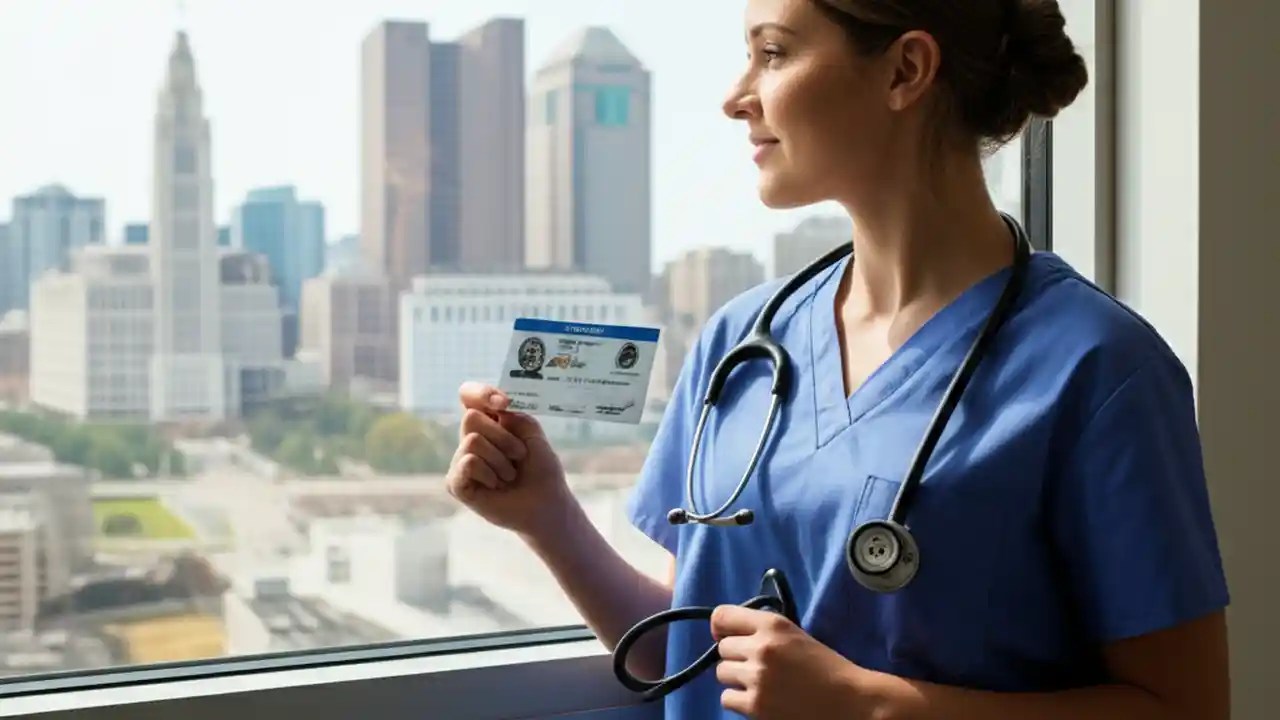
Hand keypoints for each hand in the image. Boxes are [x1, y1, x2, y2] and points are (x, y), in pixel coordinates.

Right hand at [445, 381, 572, 538]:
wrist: (545, 503)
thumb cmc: (540, 468)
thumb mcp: (533, 433)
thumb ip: (513, 415)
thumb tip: (494, 411)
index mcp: (488, 422)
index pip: (468, 394)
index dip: (480, 393)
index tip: (504, 403)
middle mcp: (470, 438)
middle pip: (470, 417)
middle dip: (503, 437)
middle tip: (518, 456)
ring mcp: (461, 461)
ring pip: (472, 441)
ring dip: (500, 460)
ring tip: (509, 475)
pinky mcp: (456, 483)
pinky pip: (468, 463)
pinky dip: (489, 474)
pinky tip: (495, 486)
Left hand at [711, 605, 872, 718]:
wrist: (850, 700)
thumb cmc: (826, 667)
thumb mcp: (795, 635)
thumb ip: (764, 631)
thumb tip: (727, 634)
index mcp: (773, 624)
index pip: (721, 616)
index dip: (720, 627)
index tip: (726, 636)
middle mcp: (761, 647)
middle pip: (722, 648)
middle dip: (735, 657)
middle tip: (755, 666)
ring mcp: (756, 677)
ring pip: (721, 673)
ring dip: (736, 679)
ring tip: (760, 684)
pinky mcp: (755, 705)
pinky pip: (727, 698)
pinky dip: (740, 701)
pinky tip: (760, 699)